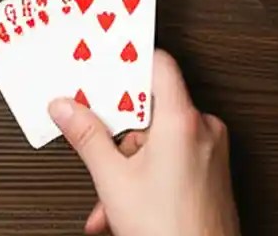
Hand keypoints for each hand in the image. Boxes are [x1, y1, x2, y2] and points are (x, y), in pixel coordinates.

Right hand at [49, 50, 239, 235]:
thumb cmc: (171, 231)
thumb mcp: (113, 180)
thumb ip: (87, 137)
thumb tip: (66, 108)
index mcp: (181, 121)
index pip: (158, 64)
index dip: (128, 60)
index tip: (103, 61)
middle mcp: (203, 130)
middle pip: (150, 108)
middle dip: (117, 134)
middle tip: (94, 140)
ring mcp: (210, 151)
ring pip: (158, 140)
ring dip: (127, 163)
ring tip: (108, 195)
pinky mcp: (211, 171)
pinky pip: (172, 158)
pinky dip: (146, 175)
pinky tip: (124, 203)